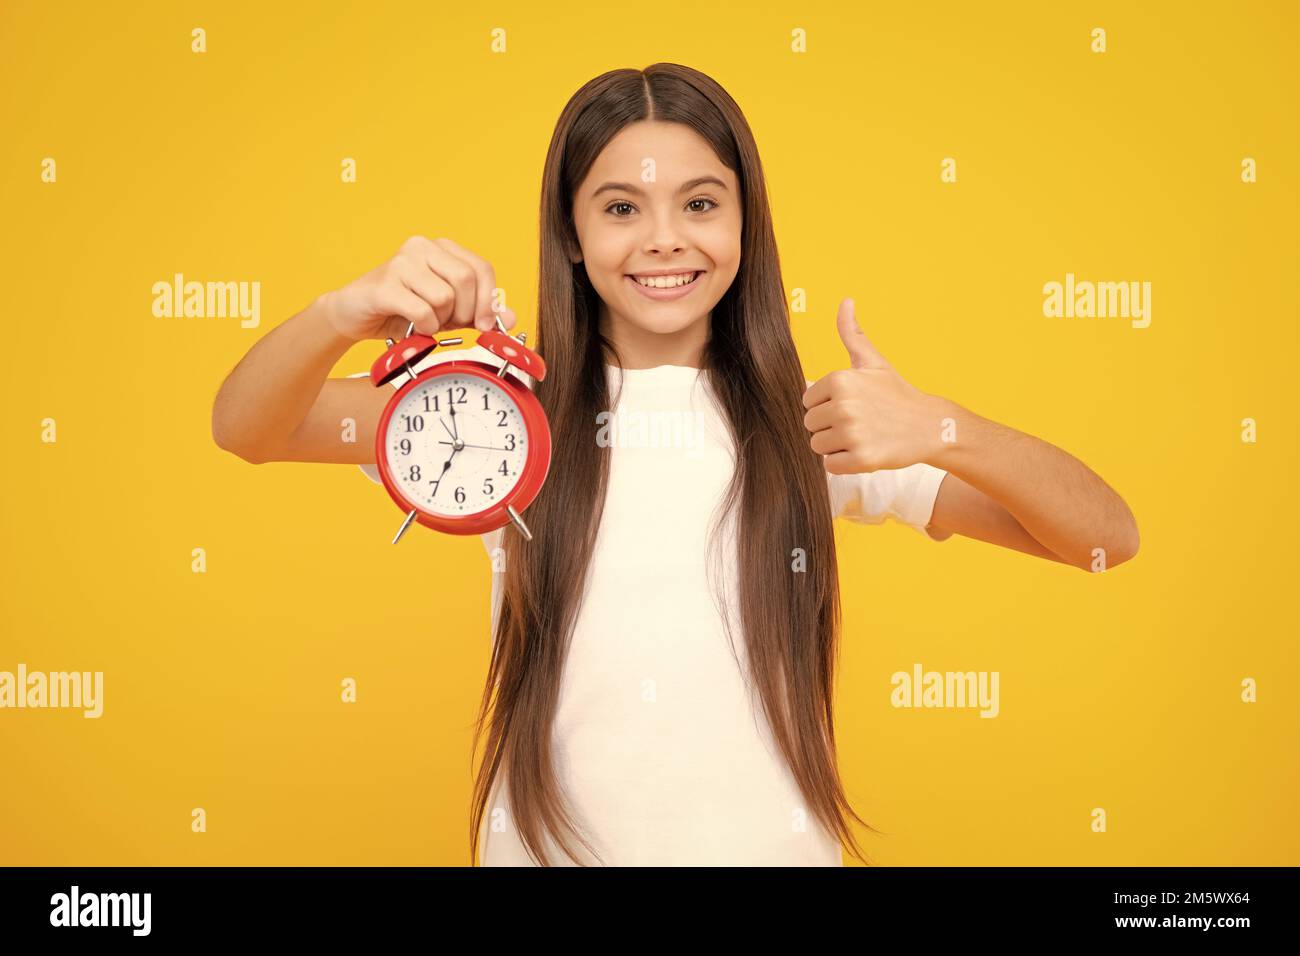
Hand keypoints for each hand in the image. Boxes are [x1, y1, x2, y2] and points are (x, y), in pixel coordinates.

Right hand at [321, 235, 517, 341]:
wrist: (353, 315)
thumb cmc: (401, 310)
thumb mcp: (447, 312)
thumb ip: (478, 311)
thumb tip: (509, 318)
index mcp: (440, 248)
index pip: (482, 268)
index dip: (489, 300)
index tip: (484, 324)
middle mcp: (421, 247)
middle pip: (466, 280)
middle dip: (465, 312)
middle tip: (450, 325)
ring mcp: (401, 263)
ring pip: (445, 297)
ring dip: (440, 320)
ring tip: (425, 321)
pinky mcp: (385, 285)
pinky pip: (422, 310)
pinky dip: (424, 327)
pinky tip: (415, 327)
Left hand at [802, 298, 945, 473]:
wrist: (930, 426)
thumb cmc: (896, 393)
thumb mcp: (873, 361)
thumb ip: (852, 333)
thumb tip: (845, 300)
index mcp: (840, 379)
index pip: (807, 402)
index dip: (827, 405)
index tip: (853, 404)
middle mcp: (844, 405)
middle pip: (810, 425)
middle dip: (830, 427)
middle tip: (859, 422)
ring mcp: (852, 433)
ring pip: (818, 446)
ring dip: (836, 446)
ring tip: (862, 436)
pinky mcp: (861, 459)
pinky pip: (830, 466)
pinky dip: (845, 463)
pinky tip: (865, 451)